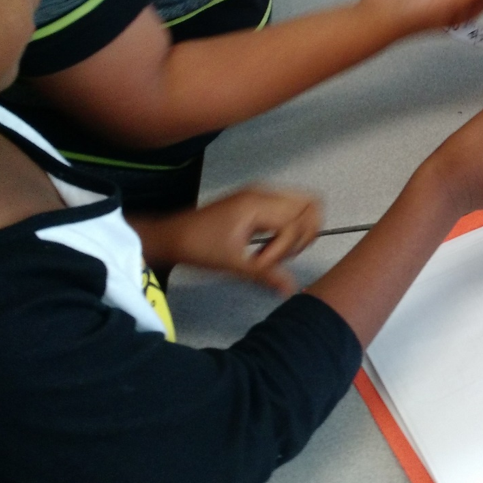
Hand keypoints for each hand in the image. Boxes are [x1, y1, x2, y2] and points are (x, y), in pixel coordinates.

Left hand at [136, 188, 322, 294]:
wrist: (171, 236)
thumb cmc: (198, 248)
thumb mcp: (231, 264)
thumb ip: (265, 275)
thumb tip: (292, 290)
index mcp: (258, 204)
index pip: (297, 222)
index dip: (286, 248)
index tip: (262, 263)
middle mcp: (265, 192)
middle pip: (311, 206)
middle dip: (304, 236)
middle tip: (282, 256)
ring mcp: (262, 193)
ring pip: (304, 206)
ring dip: (298, 233)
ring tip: (274, 252)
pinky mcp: (259, 200)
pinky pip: (290, 209)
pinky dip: (289, 229)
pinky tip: (269, 246)